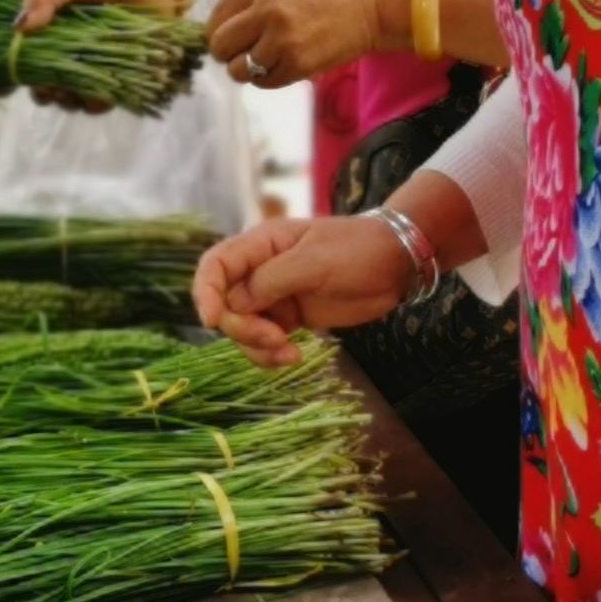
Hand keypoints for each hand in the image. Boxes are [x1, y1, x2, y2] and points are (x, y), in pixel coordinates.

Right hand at [18, 0, 183, 110]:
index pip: (32, 59)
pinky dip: (99, 103)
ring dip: (70, 102)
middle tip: (52, 90)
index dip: (27, 74)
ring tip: (72, 96)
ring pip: (77, 96)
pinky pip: (108, 97)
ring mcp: (100, 62)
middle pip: (52, 83)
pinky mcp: (125, 70)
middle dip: (48, 93)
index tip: (27, 79)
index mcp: (55, 29)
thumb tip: (18, 28)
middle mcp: (75, 50)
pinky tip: (98, 98)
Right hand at [194, 214, 412, 364]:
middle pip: (225, 305)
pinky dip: (271, 355)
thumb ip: (271, 280)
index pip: (215, 266)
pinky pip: (264, 342)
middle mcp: (260, 271)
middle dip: (242, 328)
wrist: (396, 264)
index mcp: (260, 245)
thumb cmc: (357, 250)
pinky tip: (295, 356)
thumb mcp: (314, 261)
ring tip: (290, 353)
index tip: (212, 321)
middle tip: (275, 339)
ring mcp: (274, 297)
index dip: (205, 292)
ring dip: (257, 347)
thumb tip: (234, 303)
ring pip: (242, 329)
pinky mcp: (289, 319)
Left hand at [205, 0, 394, 87]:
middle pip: (220, 44)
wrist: (378, 1)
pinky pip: (264, 82)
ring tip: (266, 59)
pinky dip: (268, 78)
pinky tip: (283, 64)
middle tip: (242, 51)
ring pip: (239, 70)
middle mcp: (268, 10)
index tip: (227, 36)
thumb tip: (224, 24)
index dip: (218, 29)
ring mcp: (283, 39)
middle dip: (227, 51)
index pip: (217, 15)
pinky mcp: (299, 65)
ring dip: (247, 69)